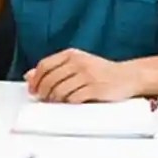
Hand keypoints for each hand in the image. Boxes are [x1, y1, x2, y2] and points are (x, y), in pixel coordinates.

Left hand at [24, 49, 140, 102]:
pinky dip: (68, 103)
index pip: (45, 65)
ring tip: (57, 102)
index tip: (32, 90)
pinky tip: (70, 103)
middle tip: (44, 99)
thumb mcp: (77, 65)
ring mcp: (87, 75)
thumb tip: (29, 76)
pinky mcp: (95, 89)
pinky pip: (73, 98)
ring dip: (55, 99)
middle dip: (43, 92)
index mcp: (71, 54)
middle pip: (50, 79)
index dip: (35, 79)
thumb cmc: (100, 72)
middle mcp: (78, 62)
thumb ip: (54, 69)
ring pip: (60, 90)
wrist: (128, 76)